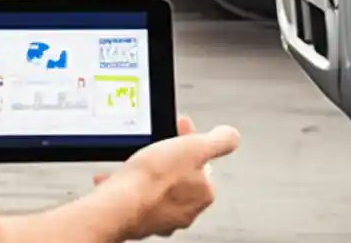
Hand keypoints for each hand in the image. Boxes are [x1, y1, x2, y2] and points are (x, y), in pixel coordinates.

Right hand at [93, 116, 239, 238]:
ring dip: (146, 174)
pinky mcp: (138, 221)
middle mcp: (186, 211)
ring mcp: (162, 219)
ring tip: (135, 163)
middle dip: (167, 159)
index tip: (176, 129)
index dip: (189, 142)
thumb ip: (220, 141)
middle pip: (179, 176)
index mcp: (203, 194)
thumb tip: (232, 136)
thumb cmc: (155, 178)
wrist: (119, 204)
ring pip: (156, 188)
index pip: (202, 163)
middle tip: (155, 146)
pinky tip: (119, 179)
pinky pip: (136, 198)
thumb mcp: (196, 147)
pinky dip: (128, 187)